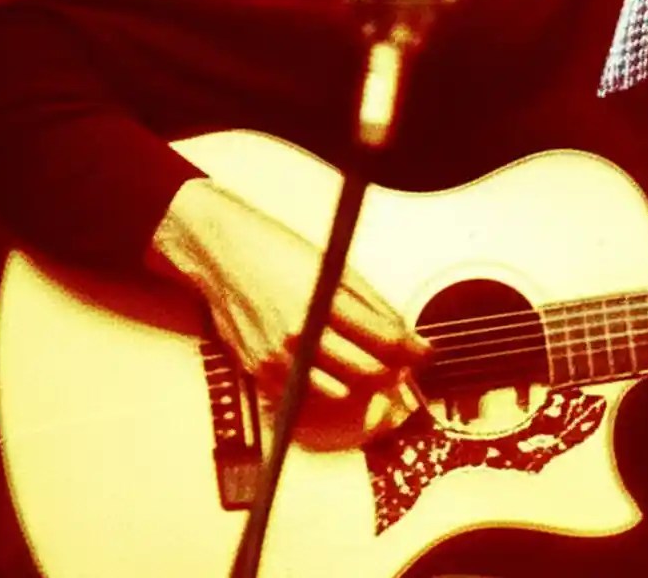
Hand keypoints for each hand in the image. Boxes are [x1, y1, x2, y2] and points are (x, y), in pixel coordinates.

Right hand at [148, 178, 429, 444]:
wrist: (222, 255)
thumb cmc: (277, 252)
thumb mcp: (335, 268)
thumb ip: (374, 306)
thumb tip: (406, 334)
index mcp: (324, 302)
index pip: (385, 340)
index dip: (413, 351)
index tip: (425, 352)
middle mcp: (300, 334)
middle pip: (368, 373)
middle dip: (395, 372)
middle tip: (404, 364)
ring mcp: (279, 358)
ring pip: (341, 391)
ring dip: (364, 384)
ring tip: (372, 366)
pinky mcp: (262, 372)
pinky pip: (307, 395)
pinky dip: (328, 388)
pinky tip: (333, 370)